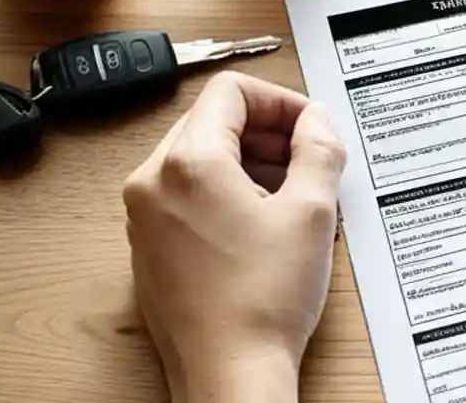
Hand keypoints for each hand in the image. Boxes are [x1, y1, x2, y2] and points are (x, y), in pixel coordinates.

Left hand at [123, 72, 345, 402]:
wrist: (230, 376)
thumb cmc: (262, 303)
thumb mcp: (312, 211)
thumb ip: (320, 148)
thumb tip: (318, 122)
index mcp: (187, 163)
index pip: (231, 92)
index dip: (282, 101)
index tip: (311, 127)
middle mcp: (153, 183)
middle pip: (214, 122)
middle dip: (268, 134)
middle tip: (310, 160)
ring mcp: (145, 218)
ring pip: (201, 160)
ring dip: (251, 165)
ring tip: (295, 198)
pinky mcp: (149, 248)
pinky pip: (189, 196)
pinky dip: (229, 195)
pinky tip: (268, 228)